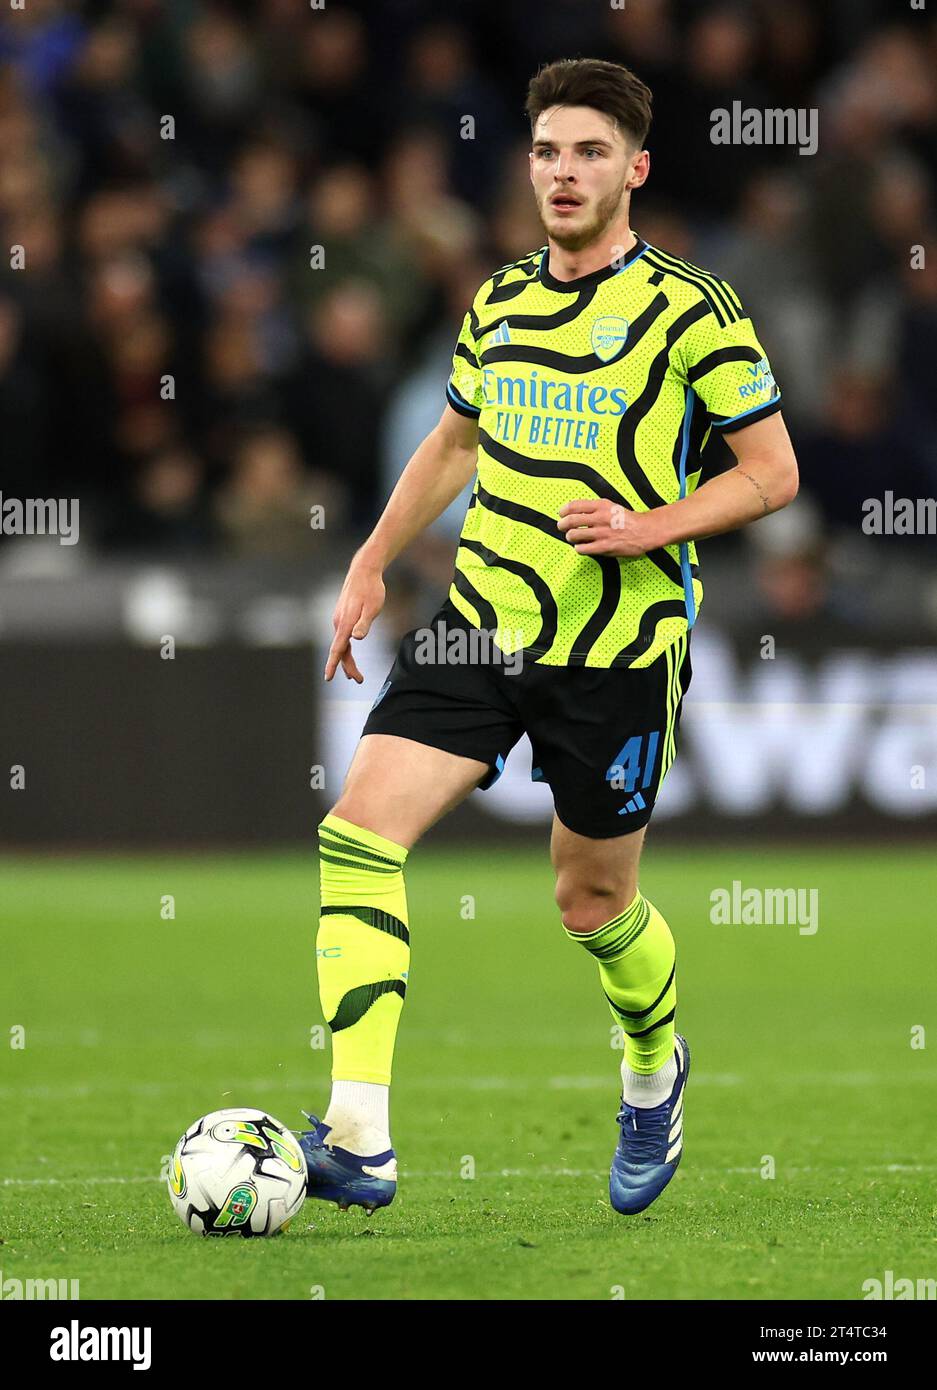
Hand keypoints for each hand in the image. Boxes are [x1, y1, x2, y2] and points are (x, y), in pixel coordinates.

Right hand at [325, 559, 385, 681]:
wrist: (364, 572)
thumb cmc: (371, 589)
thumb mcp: (373, 607)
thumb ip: (364, 624)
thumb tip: (357, 639)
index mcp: (345, 623)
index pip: (337, 649)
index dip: (332, 665)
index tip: (328, 678)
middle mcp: (339, 623)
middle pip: (340, 651)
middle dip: (347, 667)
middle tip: (359, 680)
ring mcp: (339, 620)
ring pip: (341, 645)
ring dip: (347, 660)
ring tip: (355, 674)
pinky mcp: (343, 617)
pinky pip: (342, 638)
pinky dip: (345, 650)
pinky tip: (349, 653)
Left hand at [556, 498, 661, 556]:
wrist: (646, 531)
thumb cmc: (628, 520)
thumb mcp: (612, 506)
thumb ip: (595, 508)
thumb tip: (576, 512)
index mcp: (601, 505)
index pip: (574, 505)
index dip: (563, 511)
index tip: (561, 514)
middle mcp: (600, 518)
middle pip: (570, 520)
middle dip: (562, 525)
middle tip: (562, 527)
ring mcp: (602, 533)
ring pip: (574, 535)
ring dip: (570, 537)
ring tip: (573, 538)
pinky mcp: (604, 547)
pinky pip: (582, 549)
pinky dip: (579, 548)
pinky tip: (582, 547)